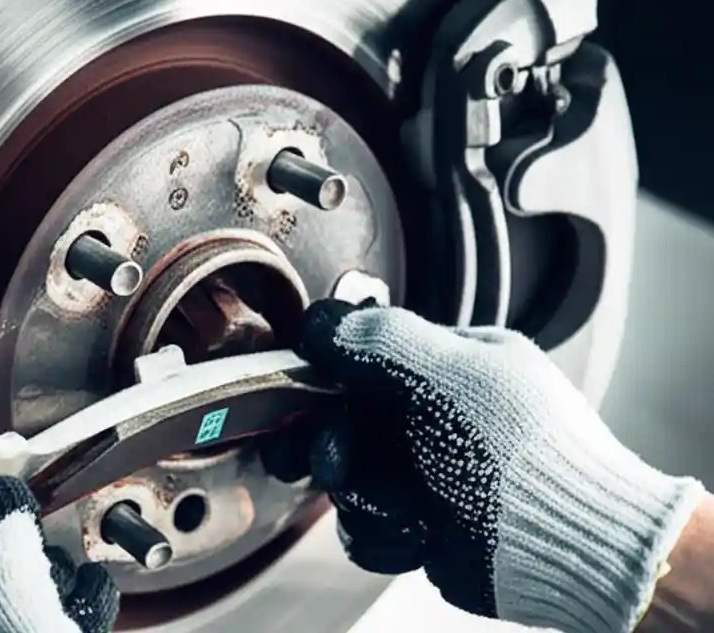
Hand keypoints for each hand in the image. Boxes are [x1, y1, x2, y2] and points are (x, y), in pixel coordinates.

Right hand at [263, 300, 705, 632]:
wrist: (567, 547)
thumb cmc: (523, 455)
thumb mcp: (450, 376)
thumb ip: (381, 339)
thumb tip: (321, 321)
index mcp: (450, 366)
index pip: (364, 359)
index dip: (324, 380)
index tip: (302, 398)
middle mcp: (437, 417)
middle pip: (345, 424)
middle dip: (335, 450)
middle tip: (338, 466)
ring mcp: (430, 473)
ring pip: (350, 481)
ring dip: (367, 500)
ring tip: (406, 508)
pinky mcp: (424, 524)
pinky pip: (368, 527)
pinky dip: (384, 536)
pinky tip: (417, 536)